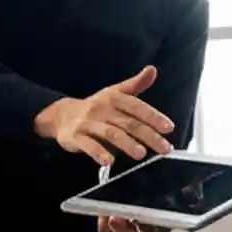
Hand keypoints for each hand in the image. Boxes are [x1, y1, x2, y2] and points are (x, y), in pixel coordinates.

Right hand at [34, 65, 174, 165]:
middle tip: (164, 148)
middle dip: (148, 135)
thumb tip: (152, 69)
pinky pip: (87, 145)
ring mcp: (88, 123)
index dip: (153, 116)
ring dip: (126, 144)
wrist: (62, 114)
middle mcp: (102, 109)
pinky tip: (108, 161)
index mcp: (114, 98)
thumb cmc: (97, 106)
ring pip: (110, 133)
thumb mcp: (116, 93)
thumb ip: (136, 84)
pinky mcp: (75, 136)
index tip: (169, 128)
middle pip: (128, 123)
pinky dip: (98, 153)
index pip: (137, 107)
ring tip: (141, 154)